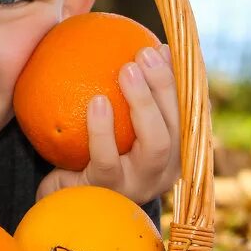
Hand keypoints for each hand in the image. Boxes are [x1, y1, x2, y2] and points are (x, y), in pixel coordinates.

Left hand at [36, 44, 179, 204]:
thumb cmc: (89, 155)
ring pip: (157, 144)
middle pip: (179, 125)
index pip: (187, 112)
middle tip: (144, 53)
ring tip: (127, 70)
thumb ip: (121, 95)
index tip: (165, 48)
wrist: (62, 203)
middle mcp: (165, 171)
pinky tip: (97, 103)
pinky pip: (107, 159)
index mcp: (172, 151)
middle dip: (166, 86)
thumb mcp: (112, 126)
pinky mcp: (108, 192)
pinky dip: (102, 129)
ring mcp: (140, 185)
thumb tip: (127, 46)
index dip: (181, 80)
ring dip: (144, 103)